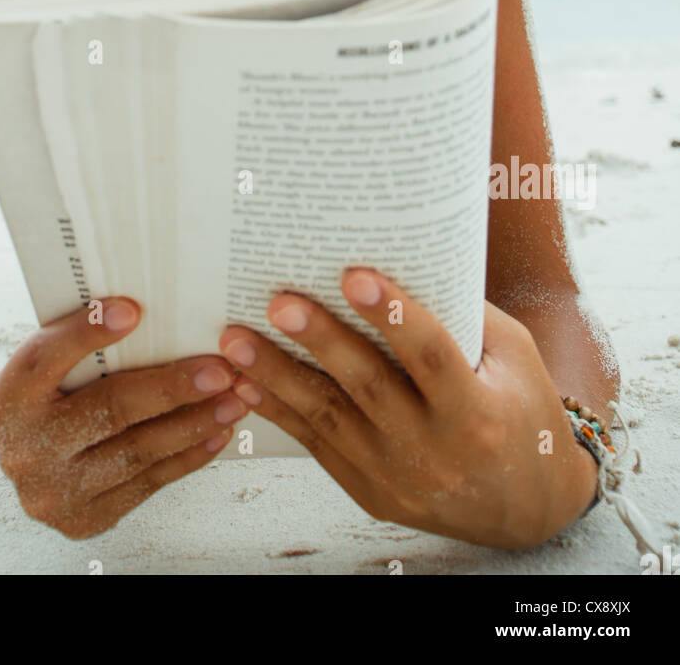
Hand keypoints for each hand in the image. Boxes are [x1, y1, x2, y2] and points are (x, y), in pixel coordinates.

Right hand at [0, 298, 245, 538]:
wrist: (32, 466)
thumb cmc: (50, 401)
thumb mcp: (49, 369)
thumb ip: (80, 343)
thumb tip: (143, 307)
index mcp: (6, 398)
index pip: (45, 358)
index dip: (85, 332)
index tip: (133, 310)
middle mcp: (23, 449)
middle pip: (107, 410)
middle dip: (170, 387)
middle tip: (219, 369)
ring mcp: (52, 490)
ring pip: (135, 452)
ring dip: (193, 424)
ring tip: (233, 399)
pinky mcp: (83, 518)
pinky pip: (147, 484)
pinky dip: (187, 456)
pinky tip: (217, 432)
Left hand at [218, 269, 597, 549]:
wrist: (527, 508)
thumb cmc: (523, 413)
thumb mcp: (515, 357)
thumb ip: (463, 312)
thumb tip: (402, 254)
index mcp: (478, 413)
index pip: (433, 356)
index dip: (393, 314)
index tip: (354, 274)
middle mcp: (436, 451)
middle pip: (369, 388)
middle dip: (320, 341)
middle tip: (278, 302)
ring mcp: (398, 477)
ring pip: (330, 419)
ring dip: (277, 375)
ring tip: (236, 340)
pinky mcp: (371, 493)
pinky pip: (318, 445)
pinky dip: (280, 412)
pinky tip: (247, 382)